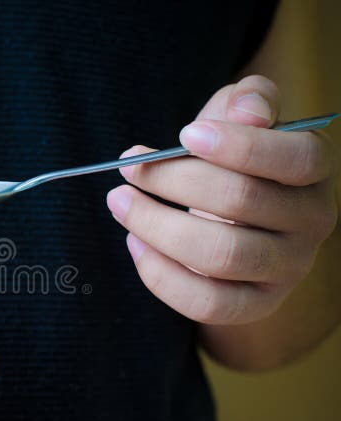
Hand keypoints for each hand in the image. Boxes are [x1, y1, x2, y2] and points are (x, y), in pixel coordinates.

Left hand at [107, 75, 338, 324]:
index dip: (239, 146)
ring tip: (120, 201)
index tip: (183, 135)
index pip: (296, 158)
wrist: (230, 218)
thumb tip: (249, 113)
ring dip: (156, 225)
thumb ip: (248, 101)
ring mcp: (286, 269)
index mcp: (314, 169)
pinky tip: (134, 241)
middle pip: (241, 202)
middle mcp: (312, 221)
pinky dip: (160, 273)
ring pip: (219, 255)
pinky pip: (206, 302)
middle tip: (129, 167)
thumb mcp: (238, 117)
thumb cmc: (230, 158)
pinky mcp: (255, 305)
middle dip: (173, 181)